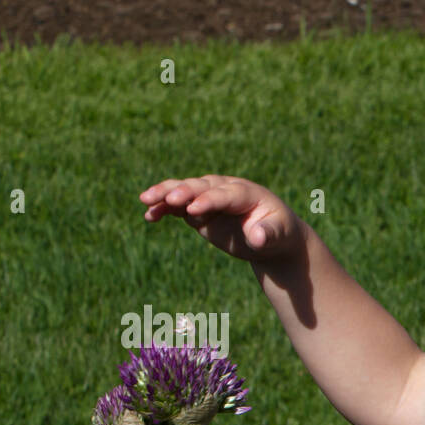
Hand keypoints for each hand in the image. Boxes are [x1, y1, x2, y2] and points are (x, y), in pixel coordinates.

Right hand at [138, 175, 303, 264]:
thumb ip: (267, 234)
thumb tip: (257, 237)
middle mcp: (224, 189)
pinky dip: (163, 209)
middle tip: (167, 200)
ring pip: (184, 191)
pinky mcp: (197, 209)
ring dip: (165, 195)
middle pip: (200, 186)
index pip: (224, 194)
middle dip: (183, 192)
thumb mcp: (278, 234)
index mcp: (246, 192)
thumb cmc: (277, 232)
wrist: (270, 235)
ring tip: (146, 201)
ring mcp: (208, 197)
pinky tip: (149, 216)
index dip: (209, 200)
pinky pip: (177, 206)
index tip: (193, 210)